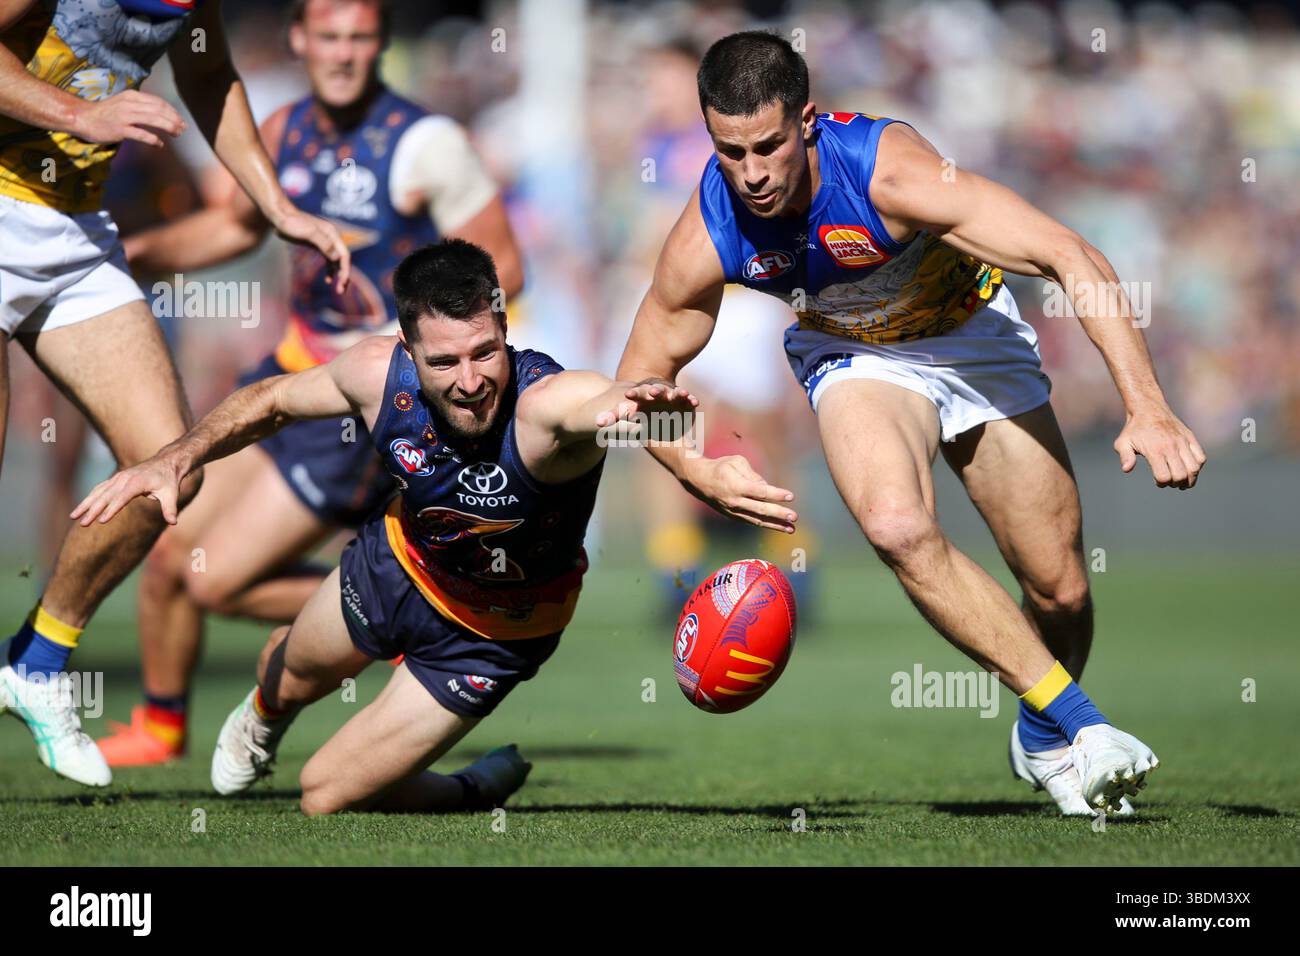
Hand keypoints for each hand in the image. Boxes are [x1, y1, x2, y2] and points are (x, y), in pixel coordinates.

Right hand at [70, 456, 184, 525]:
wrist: (166, 462)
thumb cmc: (169, 480)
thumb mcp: (172, 494)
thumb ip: (170, 508)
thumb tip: (173, 522)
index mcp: (137, 482)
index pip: (122, 497)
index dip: (112, 509)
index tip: (102, 520)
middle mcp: (124, 479)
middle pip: (106, 496)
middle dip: (93, 510)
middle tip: (83, 523)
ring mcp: (118, 478)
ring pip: (98, 492)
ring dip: (86, 504)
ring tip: (74, 516)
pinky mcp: (116, 480)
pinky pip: (100, 489)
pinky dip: (90, 498)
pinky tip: (82, 508)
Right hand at [71, 90, 185, 146]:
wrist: (83, 117)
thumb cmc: (105, 112)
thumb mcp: (123, 102)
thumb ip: (140, 105)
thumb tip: (160, 113)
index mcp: (132, 96)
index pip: (158, 102)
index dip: (172, 111)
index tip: (180, 120)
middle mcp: (130, 104)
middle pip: (159, 110)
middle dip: (174, 119)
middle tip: (183, 128)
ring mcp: (125, 116)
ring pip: (154, 120)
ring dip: (169, 127)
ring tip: (177, 134)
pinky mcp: (120, 129)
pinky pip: (142, 134)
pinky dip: (154, 140)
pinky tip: (160, 144)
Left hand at [269, 208, 351, 293]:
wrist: (279, 215)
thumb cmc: (292, 222)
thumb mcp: (308, 233)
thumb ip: (324, 244)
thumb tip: (337, 258)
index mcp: (332, 234)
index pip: (344, 255)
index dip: (345, 270)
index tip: (342, 283)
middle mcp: (331, 238)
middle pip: (343, 260)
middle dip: (344, 276)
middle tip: (341, 291)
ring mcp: (325, 242)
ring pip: (336, 261)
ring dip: (338, 275)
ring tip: (338, 289)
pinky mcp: (317, 244)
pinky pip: (328, 260)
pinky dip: (330, 270)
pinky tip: (327, 280)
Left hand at [594, 380, 698, 429]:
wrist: (657, 413)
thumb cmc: (638, 414)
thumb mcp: (625, 415)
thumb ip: (613, 417)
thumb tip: (597, 423)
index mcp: (642, 398)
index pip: (636, 394)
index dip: (634, 395)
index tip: (628, 394)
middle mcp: (657, 396)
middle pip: (657, 391)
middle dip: (657, 391)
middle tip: (653, 392)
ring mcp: (671, 398)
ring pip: (674, 393)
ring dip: (677, 393)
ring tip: (682, 393)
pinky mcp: (684, 403)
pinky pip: (688, 400)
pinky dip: (690, 400)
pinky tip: (694, 401)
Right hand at [681, 454, 797, 533]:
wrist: (698, 480)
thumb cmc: (721, 467)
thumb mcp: (737, 462)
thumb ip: (753, 475)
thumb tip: (766, 488)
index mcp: (736, 486)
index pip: (760, 492)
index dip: (776, 494)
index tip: (791, 496)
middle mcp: (735, 501)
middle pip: (761, 509)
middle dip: (779, 514)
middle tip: (794, 517)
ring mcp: (734, 511)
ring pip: (757, 520)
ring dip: (775, 525)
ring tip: (791, 529)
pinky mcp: (734, 516)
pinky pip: (752, 521)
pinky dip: (765, 524)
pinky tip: (778, 527)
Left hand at [1114, 406, 1206, 488]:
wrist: (1148, 408)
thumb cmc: (1134, 429)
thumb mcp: (1123, 442)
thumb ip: (1125, 456)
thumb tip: (1127, 469)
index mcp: (1155, 450)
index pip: (1164, 477)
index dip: (1161, 483)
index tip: (1158, 481)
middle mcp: (1171, 446)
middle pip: (1181, 475)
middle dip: (1176, 483)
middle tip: (1170, 482)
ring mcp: (1183, 442)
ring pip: (1194, 468)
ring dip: (1190, 479)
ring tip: (1182, 481)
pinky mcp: (1190, 437)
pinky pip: (1201, 457)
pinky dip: (1197, 466)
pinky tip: (1189, 468)